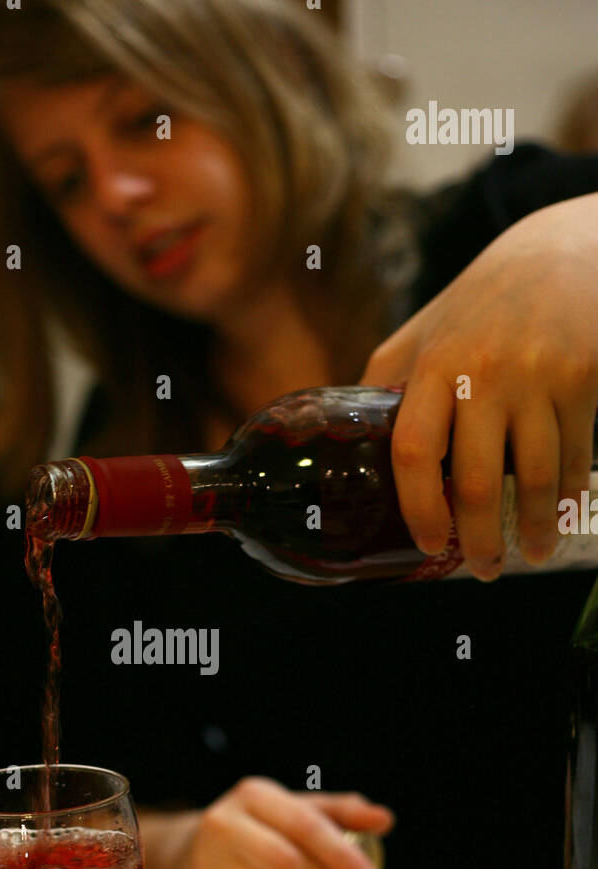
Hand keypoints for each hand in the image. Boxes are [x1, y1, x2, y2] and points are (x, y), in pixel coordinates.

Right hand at [149, 777, 394, 868]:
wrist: (195, 851)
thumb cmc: (261, 827)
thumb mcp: (296, 809)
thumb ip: (341, 813)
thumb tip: (385, 819)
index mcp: (254, 795)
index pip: (305, 826)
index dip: (342, 856)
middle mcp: (227, 823)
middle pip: (288, 863)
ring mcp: (213, 861)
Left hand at [360, 194, 597, 579]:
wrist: (561, 250)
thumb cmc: (480, 303)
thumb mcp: (422, 330)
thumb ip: (387, 382)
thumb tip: (343, 441)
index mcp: (433, 365)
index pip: (414, 452)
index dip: (418, 508)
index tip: (428, 544)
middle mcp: (484, 372)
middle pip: (476, 481)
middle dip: (478, 539)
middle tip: (483, 570)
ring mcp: (538, 377)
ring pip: (535, 478)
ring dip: (532, 529)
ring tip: (527, 554)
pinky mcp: (583, 378)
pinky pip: (577, 455)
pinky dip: (568, 496)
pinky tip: (559, 518)